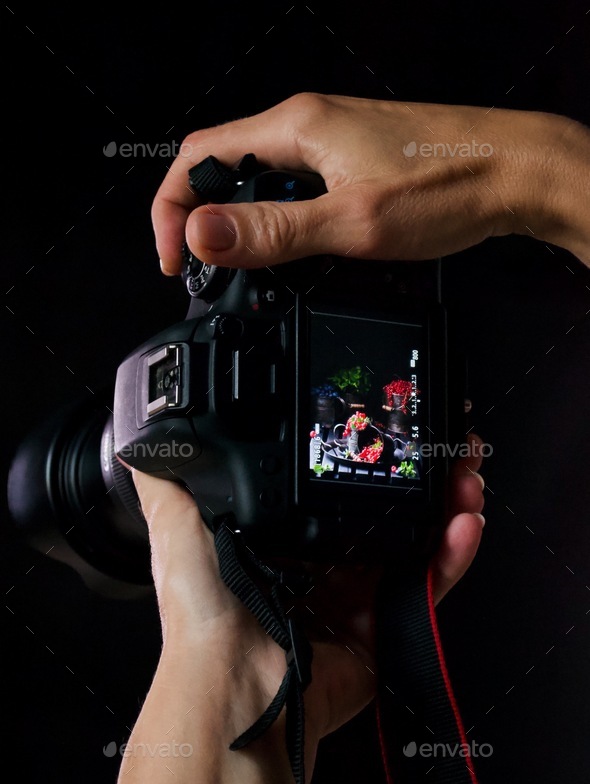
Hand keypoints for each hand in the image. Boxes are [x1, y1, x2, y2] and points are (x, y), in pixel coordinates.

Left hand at [132, 433, 485, 783]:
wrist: (234, 685)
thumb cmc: (203, 615)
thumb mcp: (178, 531)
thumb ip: (168, 483)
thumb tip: (140, 444)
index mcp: (279, 541)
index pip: (331, 486)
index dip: (363, 455)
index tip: (389, 426)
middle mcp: (320, 567)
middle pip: (382, 509)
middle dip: (416, 473)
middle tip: (441, 444)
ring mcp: (357, 598)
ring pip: (414, 540)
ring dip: (445, 504)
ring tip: (464, 473)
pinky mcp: (386, 629)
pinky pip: (429, 585)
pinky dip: (452, 554)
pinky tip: (465, 521)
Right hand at [152, 94, 589, 270]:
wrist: (516, 173)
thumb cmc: (448, 185)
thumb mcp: (350, 222)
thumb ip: (272, 231)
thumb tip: (202, 237)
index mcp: (296, 128)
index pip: (199, 157)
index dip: (172, 211)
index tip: (175, 260)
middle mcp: (307, 126)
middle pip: (224, 166)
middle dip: (205, 220)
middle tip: (209, 273)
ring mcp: (331, 142)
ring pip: (260, 180)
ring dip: (244, 223)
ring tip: (251, 271)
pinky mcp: (350, 161)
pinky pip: (295, 187)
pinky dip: (280, 220)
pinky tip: (297, 250)